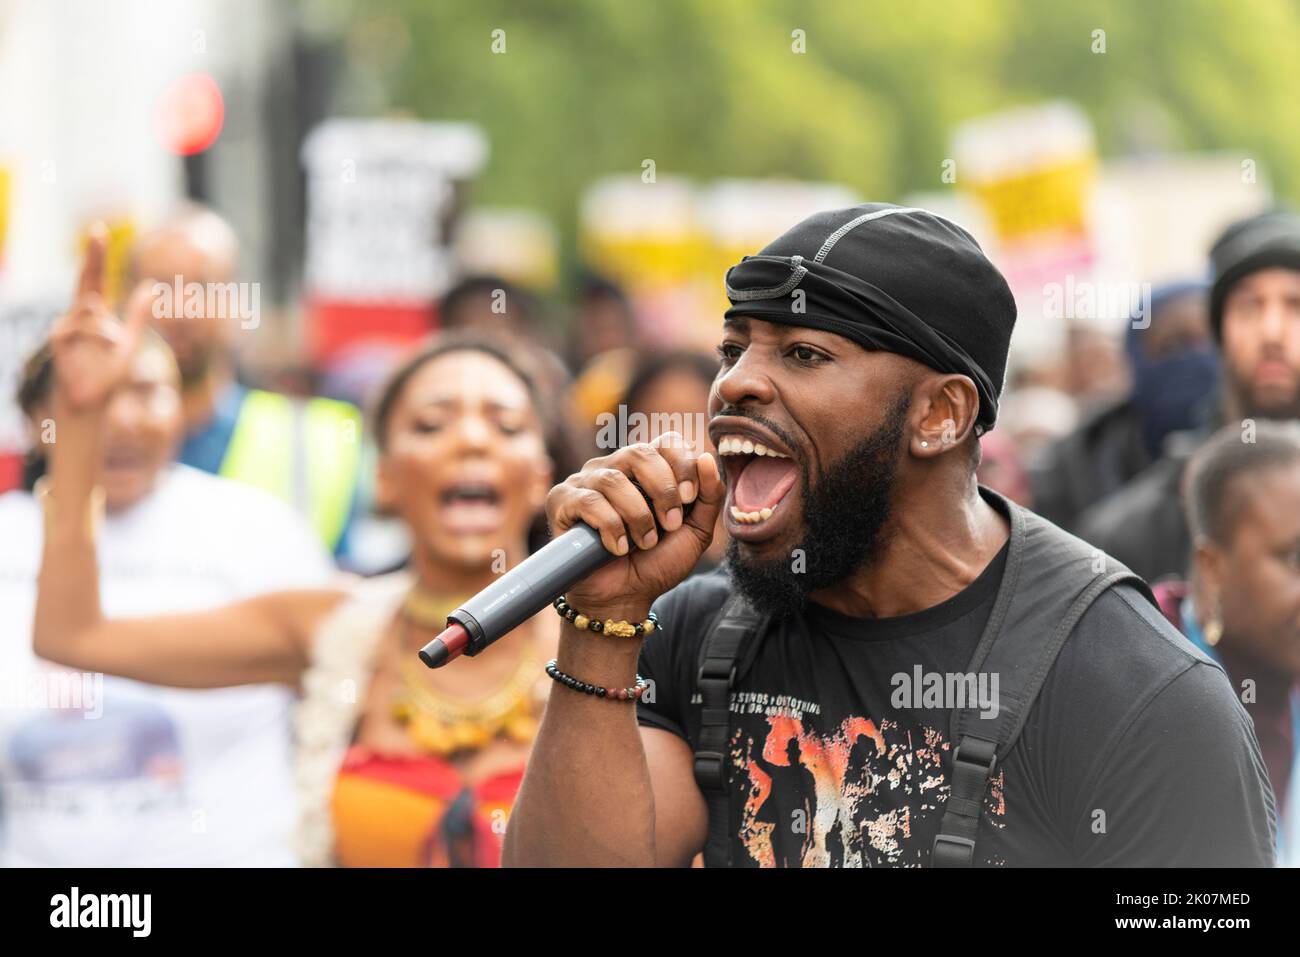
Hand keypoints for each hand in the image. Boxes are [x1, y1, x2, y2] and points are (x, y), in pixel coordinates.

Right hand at [49, 224, 153, 413]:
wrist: (91, 403)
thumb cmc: (106, 376)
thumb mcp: (129, 341)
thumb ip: (138, 315)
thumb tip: (151, 286)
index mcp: (94, 315)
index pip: (95, 279)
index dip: (97, 256)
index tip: (100, 231)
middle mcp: (78, 316)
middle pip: (85, 280)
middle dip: (93, 257)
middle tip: (98, 231)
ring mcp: (66, 325)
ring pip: (90, 308)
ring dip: (107, 326)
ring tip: (116, 345)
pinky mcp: (59, 338)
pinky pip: (83, 325)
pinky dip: (100, 335)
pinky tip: (108, 347)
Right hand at [546, 432, 723, 617]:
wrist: (625, 598)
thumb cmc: (656, 562)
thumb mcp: (695, 532)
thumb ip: (708, 496)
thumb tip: (706, 456)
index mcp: (646, 469)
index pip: (666, 442)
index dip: (682, 465)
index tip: (690, 499)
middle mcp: (614, 467)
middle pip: (639, 453)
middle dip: (663, 490)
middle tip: (670, 524)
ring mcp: (585, 481)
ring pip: (613, 480)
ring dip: (638, 516)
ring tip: (644, 543)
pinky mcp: (562, 501)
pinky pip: (588, 501)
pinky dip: (611, 527)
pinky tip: (617, 548)